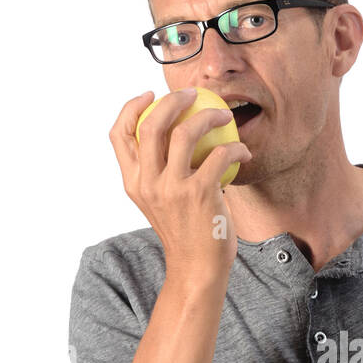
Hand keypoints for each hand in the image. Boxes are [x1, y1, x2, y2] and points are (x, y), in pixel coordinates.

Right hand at [108, 89, 251, 287]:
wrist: (196, 267)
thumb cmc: (184, 232)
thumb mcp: (159, 202)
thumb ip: (158, 173)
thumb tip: (173, 134)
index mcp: (133, 182)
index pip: (119, 135)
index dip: (132, 107)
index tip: (150, 95)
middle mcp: (148, 183)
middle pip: (152, 124)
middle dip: (173, 99)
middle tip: (193, 94)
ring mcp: (172, 189)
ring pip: (184, 132)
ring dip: (208, 116)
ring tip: (224, 116)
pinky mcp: (200, 194)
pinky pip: (220, 155)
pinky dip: (236, 148)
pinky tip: (243, 152)